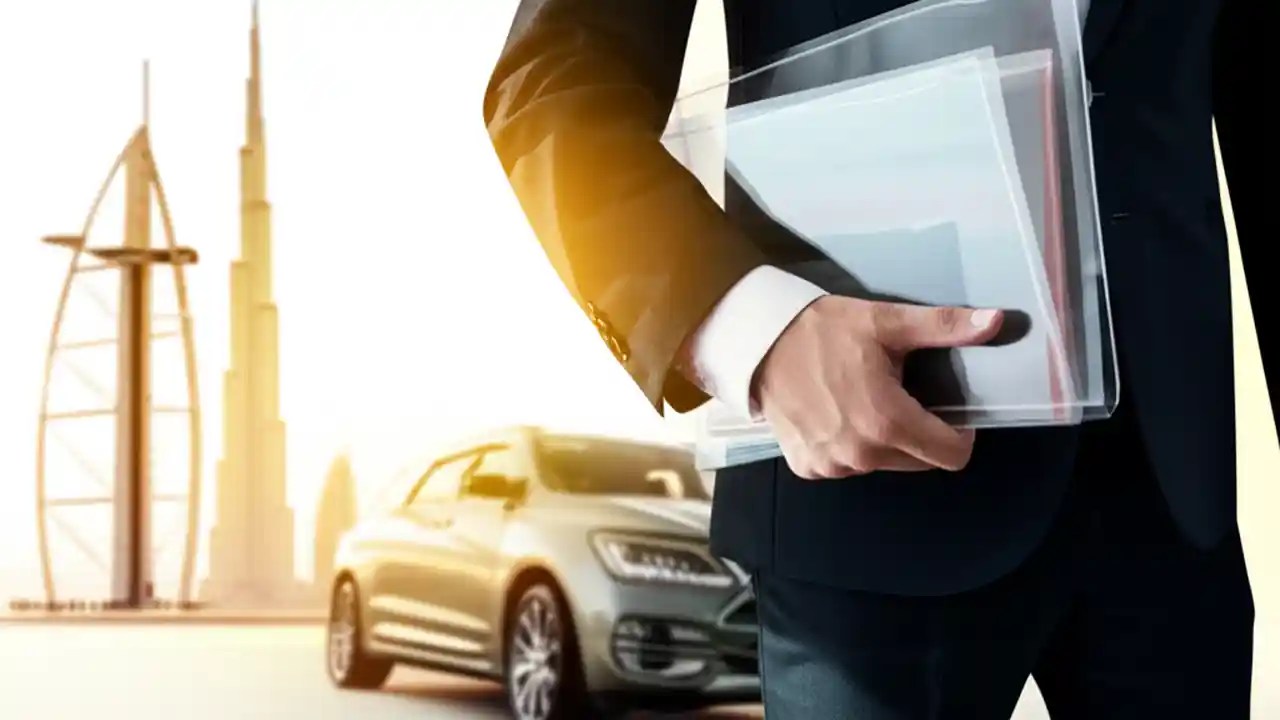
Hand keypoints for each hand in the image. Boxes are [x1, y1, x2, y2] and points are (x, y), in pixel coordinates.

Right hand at [753, 295, 1003, 479]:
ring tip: (861, 401)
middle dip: (919, 433)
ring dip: (883, 441)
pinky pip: (846, 465)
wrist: (757, 341)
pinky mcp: (808, 467)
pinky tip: (833, 414)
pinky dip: (848, 446)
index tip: (946, 409)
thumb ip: (944, 327)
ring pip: (882, 464)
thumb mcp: (887, 322)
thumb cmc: (824, 330)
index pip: (952, 455)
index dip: (959, 433)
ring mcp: (832, 465)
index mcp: (888, 423)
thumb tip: (997, 321)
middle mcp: (862, 455)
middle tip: (898, 395)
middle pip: (919, 461)